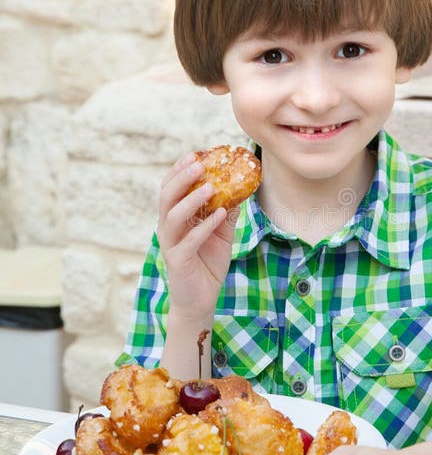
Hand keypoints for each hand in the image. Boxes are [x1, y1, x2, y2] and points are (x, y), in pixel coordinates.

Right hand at [157, 151, 237, 320]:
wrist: (200, 301)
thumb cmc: (208, 264)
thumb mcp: (222, 234)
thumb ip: (227, 212)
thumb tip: (242, 188)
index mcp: (175, 218)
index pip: (171, 188)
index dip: (180, 170)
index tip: (195, 153)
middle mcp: (168, 228)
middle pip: (167, 196)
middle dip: (181, 177)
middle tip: (198, 162)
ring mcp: (170, 244)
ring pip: (173, 216)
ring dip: (191, 199)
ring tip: (209, 186)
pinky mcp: (178, 261)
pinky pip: (189, 241)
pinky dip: (204, 226)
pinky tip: (220, 215)